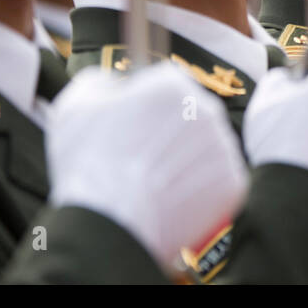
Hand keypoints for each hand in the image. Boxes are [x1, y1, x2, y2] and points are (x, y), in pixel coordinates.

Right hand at [47, 62, 249, 268]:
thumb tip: (112, 83)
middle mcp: (206, 109)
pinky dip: (200, 190)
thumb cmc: (89, 166)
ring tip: (154, 184)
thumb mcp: (74, 108)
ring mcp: (223, 147)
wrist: (111, 224)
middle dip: (171, 131)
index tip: (135, 125)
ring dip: (186, 160)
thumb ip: (99, 83)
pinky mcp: (233, 183)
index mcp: (171, 86)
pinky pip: (217, 180)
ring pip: (206, 147)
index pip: (167, 84)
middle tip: (143, 159)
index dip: (148, 105)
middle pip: (192, 113)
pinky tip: (172, 200)